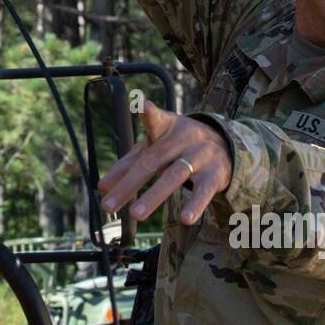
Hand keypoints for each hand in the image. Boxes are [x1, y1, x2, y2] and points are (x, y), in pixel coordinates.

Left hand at [97, 101, 232, 225]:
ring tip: (135, 215)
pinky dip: (195, 205)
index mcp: (166, 127)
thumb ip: (128, 166)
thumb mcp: (154, 149)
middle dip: (129, 184)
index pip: (156, 120)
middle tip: (107, 205)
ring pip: (175, 176)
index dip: (149, 113)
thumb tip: (102, 188)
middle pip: (153, 160)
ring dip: (154, 196)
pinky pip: (204, 191)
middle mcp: (184, 138)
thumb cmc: (177, 147)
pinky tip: (185, 219)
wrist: (223, 146)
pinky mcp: (214, 175)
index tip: (143, 105)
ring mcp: (200, 156)